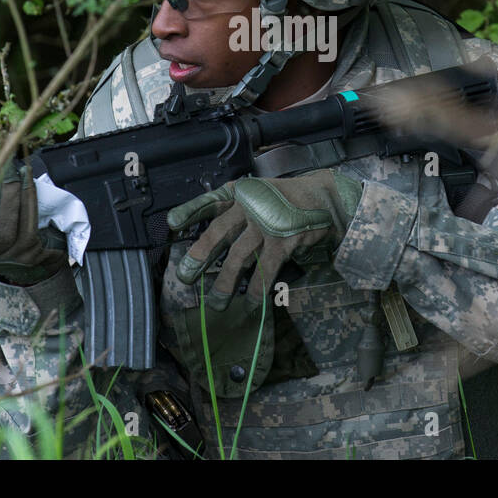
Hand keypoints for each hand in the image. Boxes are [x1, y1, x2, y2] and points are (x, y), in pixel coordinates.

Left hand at [167, 170, 363, 310]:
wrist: (325, 198)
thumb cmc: (288, 199)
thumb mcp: (260, 193)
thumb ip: (239, 210)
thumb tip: (215, 241)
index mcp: (241, 193)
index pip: (210, 201)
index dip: (190, 211)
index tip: (171, 224)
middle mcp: (250, 206)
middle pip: (218, 233)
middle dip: (200, 256)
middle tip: (184, 276)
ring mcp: (266, 224)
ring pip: (238, 257)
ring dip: (226, 283)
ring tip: (216, 303)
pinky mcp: (283, 242)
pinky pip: (265, 270)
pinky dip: (256, 290)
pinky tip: (250, 304)